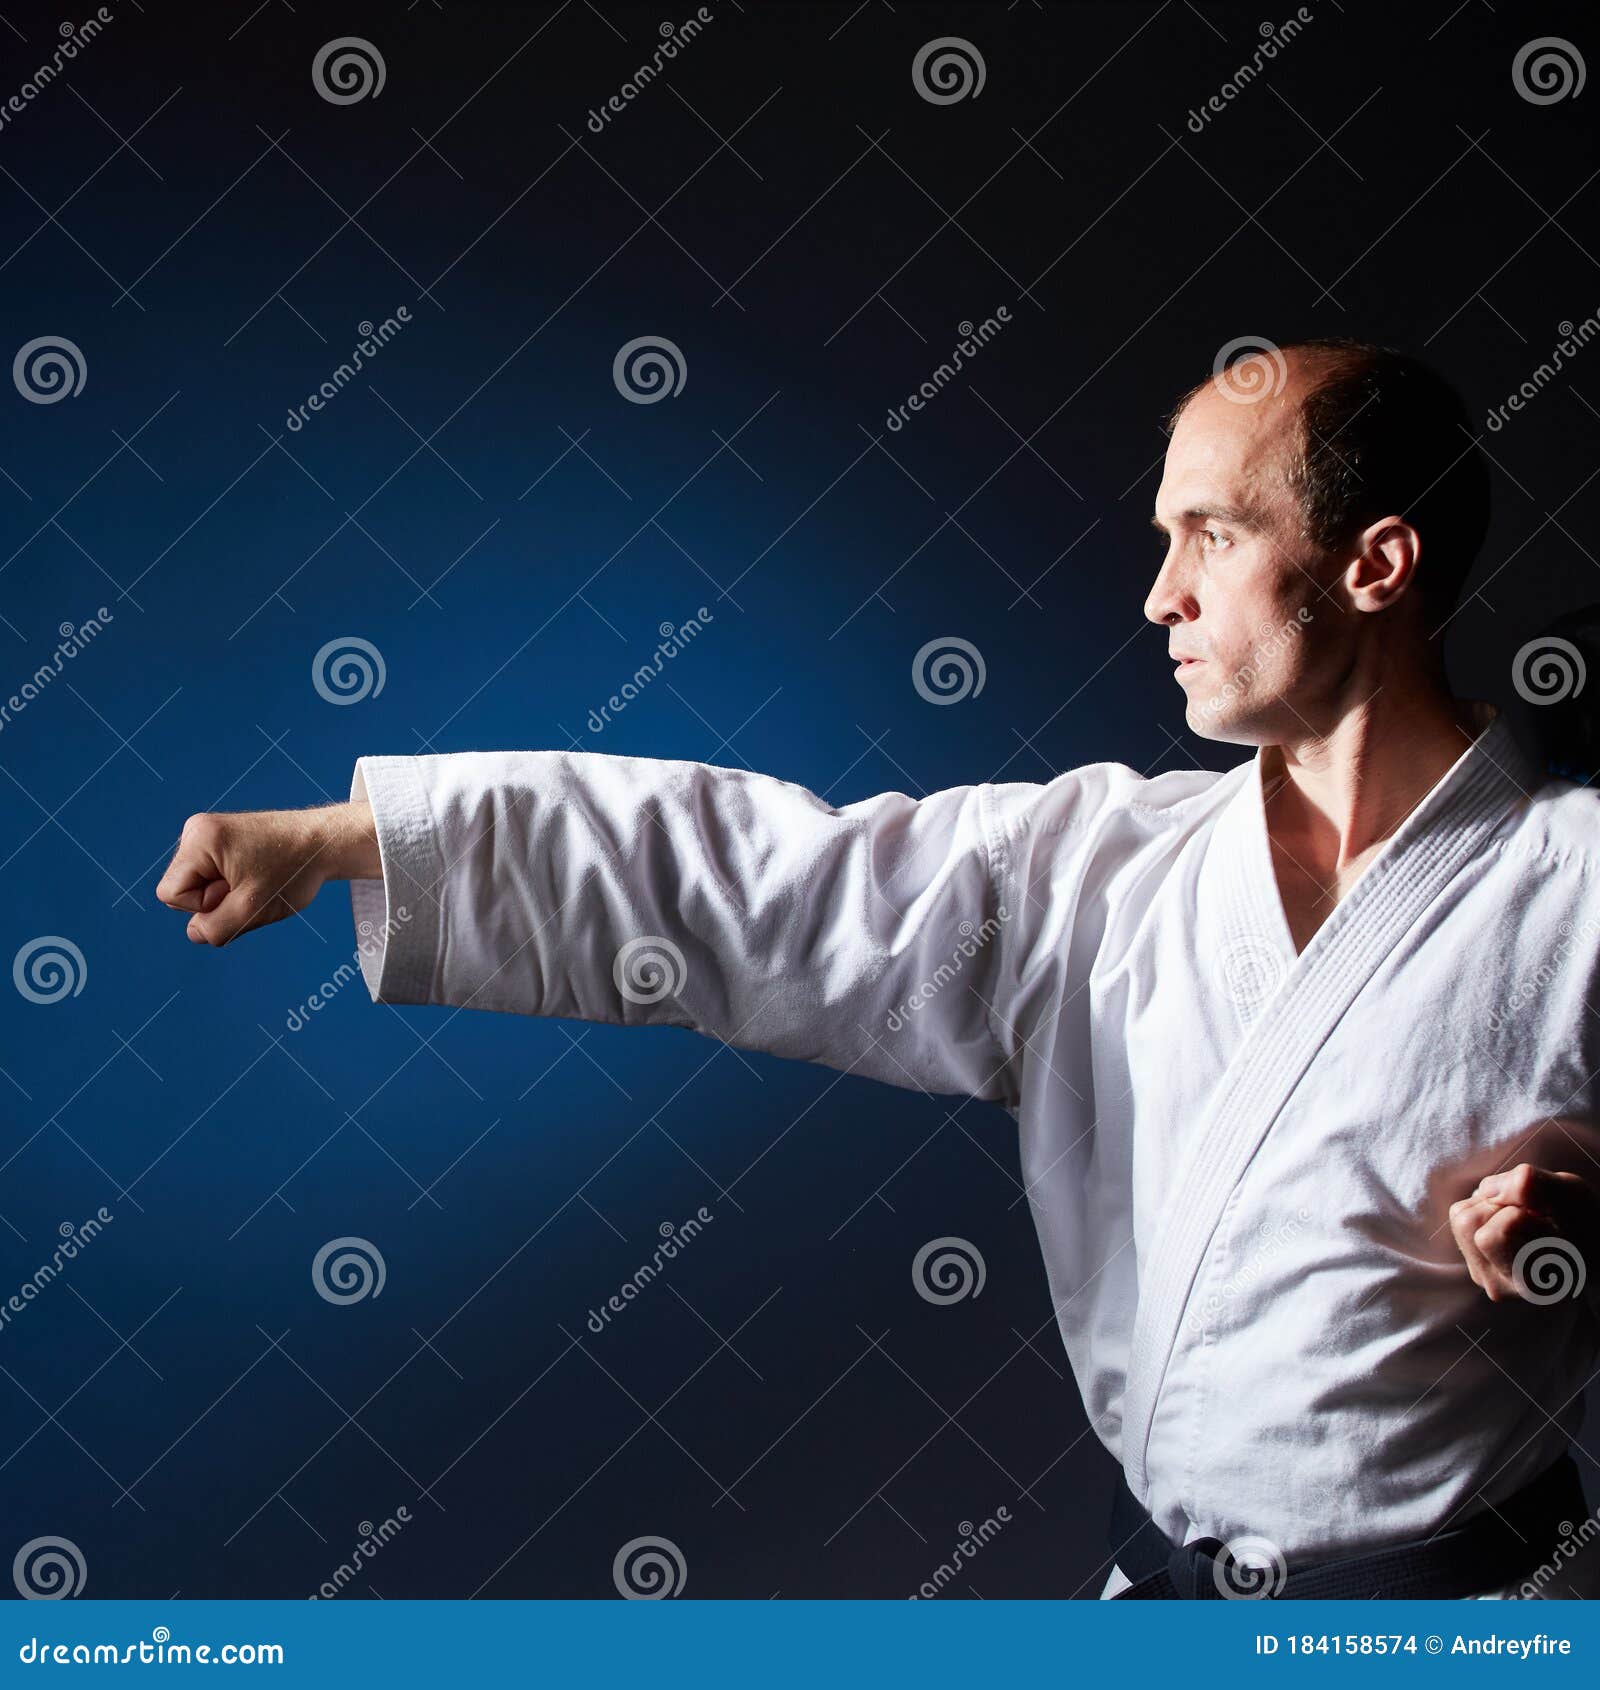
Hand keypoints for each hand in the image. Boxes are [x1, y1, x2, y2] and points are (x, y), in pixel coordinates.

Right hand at [155, 803, 374, 945]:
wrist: (325, 842)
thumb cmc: (294, 871)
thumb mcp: (252, 910)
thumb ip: (215, 929)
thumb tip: (196, 932)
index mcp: (199, 839)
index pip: (171, 894)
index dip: (202, 906)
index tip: (237, 892)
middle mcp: (197, 830)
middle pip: (182, 888)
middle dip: (214, 900)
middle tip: (253, 886)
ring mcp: (209, 833)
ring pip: (198, 884)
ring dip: (226, 893)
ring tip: (259, 880)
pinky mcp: (223, 839)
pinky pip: (212, 876)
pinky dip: (233, 884)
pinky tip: (259, 876)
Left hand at [1449, 1163, 1599, 1303]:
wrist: (1588, 1245)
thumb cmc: (1583, 1221)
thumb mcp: (1572, 1195)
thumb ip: (1535, 1187)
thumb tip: (1488, 1189)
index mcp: (1531, 1283)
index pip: (1493, 1235)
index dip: (1517, 1213)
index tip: (1545, 1222)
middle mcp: (1500, 1286)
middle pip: (1467, 1221)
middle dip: (1498, 1205)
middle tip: (1532, 1216)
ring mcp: (1482, 1274)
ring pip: (1460, 1215)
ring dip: (1489, 1204)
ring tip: (1522, 1218)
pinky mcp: (1471, 1258)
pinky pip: (1460, 1215)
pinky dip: (1483, 1207)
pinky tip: (1511, 1221)